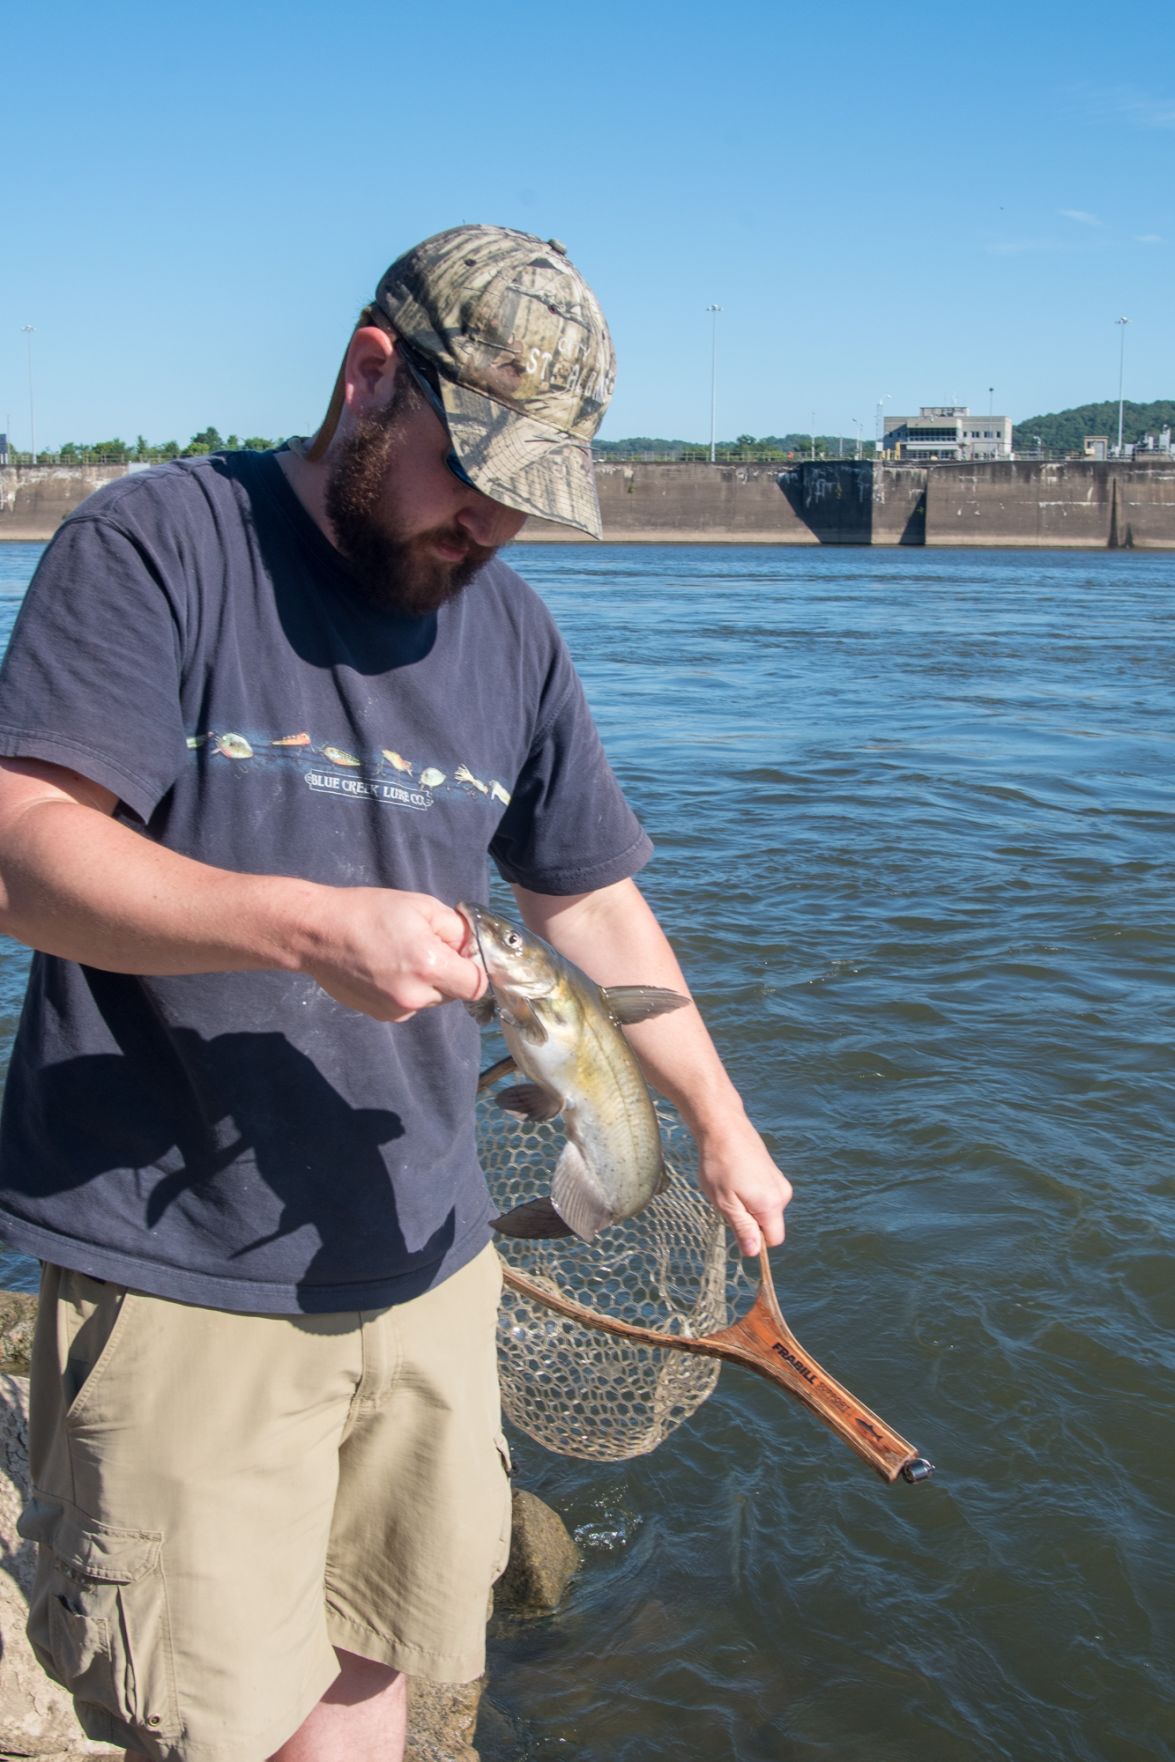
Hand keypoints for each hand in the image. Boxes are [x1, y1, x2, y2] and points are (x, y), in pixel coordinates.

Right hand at [300, 889, 486, 1021]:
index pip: (477, 985)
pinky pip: (410, 1005)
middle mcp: (416, 997)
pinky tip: (385, 968)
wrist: (317, 933)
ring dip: (426, 981)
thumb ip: (456, 929)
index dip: (475, 967)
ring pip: (431, 999)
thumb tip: (470, 946)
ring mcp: (397, 1010)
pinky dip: (406, 990)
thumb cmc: (368, 912)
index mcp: (430, 966)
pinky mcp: (382, 1016)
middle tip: (424, 945)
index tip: (462, 953)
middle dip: (448, 971)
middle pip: (454, 992)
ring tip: (398, 955)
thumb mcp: (421, 906)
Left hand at [694, 1113, 791, 1257]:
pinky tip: (733, 1176)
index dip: (754, 1241)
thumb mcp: (725, 1203)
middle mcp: (782, 1193)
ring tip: (727, 1186)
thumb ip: (742, 1229)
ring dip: (746, 1206)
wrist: (723, 1126)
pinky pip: (763, 1194)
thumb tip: (754, 1253)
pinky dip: (749, 1192)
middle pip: (769, 1224)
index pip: (773, 1240)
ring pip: (764, 1209)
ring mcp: (779, 1180)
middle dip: (748, 1221)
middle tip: (726, 1201)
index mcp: (772, 1204)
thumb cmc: (720, 1164)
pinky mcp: (772, 1172)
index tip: (734, 1226)